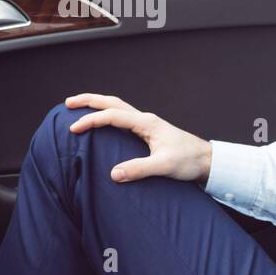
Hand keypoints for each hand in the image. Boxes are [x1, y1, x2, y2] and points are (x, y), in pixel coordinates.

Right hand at [65, 93, 212, 182]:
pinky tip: (101, 124)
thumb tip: (112, 174)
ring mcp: (146, 124)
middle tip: (68, 103)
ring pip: (117, 108)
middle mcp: (145, 119)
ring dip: (97, 106)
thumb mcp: (164, 167)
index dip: (91, 120)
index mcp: (146, 123)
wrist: (207, 160)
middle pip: (112, 103)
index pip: (113, 116)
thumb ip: (139, 169)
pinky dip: (107, 115)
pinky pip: (122, 118)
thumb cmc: (189, 161)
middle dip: (89, 101)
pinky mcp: (148, 132)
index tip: (74, 129)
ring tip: (79, 108)